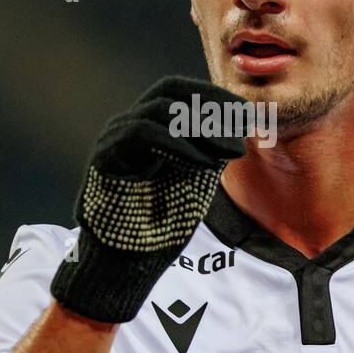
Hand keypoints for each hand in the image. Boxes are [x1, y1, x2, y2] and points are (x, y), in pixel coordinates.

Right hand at [49, 76, 247, 322]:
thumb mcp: (197, 180)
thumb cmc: (161, 224)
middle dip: (211, 102)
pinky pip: (141, 134)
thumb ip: (212, 151)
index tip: (249, 114)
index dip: (216, 97)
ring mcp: (114, 138)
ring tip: (232, 150)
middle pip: (169, 90)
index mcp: (151, 127)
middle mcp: (129, 125)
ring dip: (202, 127)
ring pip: (158, 109)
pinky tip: (204, 163)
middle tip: (243, 122)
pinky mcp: (104, 156)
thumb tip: (240, 125)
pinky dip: (177, 144)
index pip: (182, 92)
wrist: (128, 262)